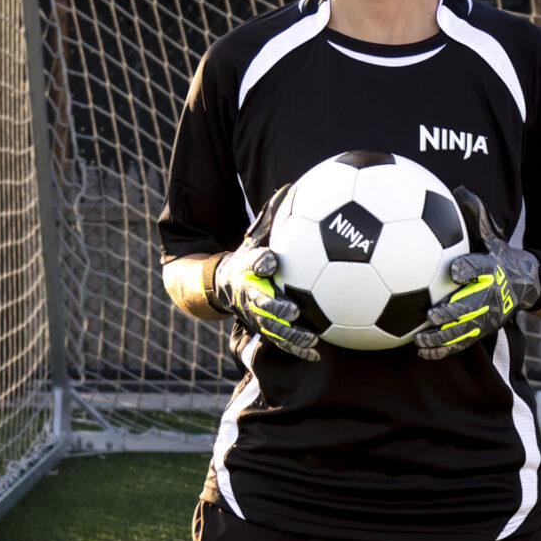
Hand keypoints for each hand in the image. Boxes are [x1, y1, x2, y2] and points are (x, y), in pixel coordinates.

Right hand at [211, 193, 320, 360]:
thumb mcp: (256, 235)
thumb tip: (293, 186)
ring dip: (290, 335)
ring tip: (311, 339)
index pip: (252, 263)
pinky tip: (317, 354)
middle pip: (261, 303)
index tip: (269, 260)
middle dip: (276, 307)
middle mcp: (250, 293)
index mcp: (248, 268)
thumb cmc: (250, 256)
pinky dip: (297, 349)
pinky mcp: (265, 329)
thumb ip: (273, 217)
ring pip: (272, 328)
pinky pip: (281, 343)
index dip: (260, 262)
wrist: (224, 285)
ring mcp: (257, 315)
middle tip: (294, 310)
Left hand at [414, 187, 540, 359]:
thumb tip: (458, 187)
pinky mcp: (482, 330)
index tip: (454, 270)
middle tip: (431, 313)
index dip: (468, 269)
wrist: (528, 283)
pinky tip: (422, 353)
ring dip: (442, 337)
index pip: (480, 268)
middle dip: (452, 310)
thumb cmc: (500, 254)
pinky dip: (443, 350)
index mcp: (491, 268)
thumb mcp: (493, 234)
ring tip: (420, 340)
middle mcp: (490, 294)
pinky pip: (462, 342)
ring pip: (464, 329)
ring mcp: (486, 315)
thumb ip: (475, 215)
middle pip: (471, 304)